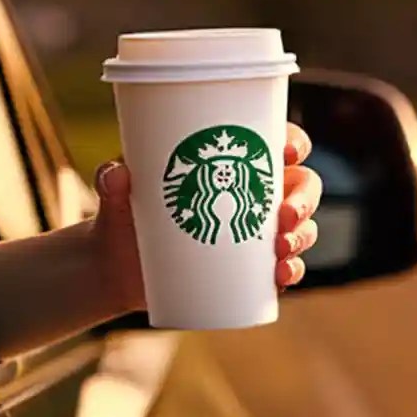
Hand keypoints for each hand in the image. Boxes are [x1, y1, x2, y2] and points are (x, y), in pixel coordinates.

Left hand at [92, 122, 322, 312]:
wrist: (116, 265)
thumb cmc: (125, 212)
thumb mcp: (117, 193)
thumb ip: (112, 179)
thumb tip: (115, 174)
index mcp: (234, 160)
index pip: (279, 140)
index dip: (294, 142)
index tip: (286, 152)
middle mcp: (256, 192)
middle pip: (302, 185)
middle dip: (304, 198)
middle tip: (285, 214)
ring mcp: (258, 232)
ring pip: (302, 227)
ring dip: (303, 236)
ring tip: (282, 249)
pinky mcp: (252, 269)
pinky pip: (287, 268)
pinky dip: (292, 271)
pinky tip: (282, 276)